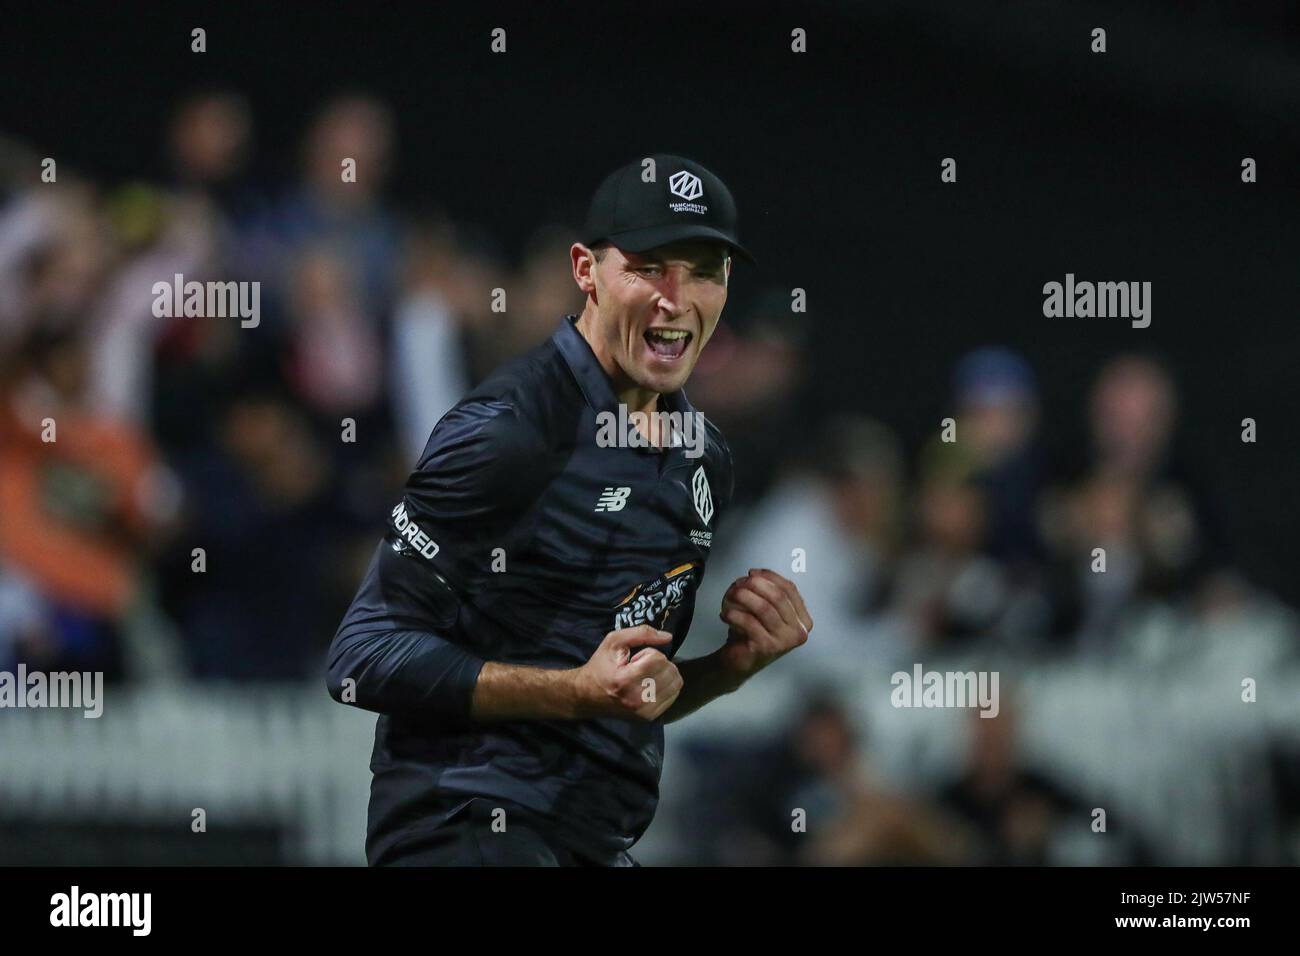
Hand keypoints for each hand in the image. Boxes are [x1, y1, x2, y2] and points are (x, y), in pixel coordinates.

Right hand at [571, 625, 682, 720]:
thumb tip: (668, 637)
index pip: (658, 659)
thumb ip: (641, 633)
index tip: (634, 659)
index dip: (648, 653)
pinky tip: (649, 686)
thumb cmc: (600, 667)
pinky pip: (673, 695)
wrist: (586, 696)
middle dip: (659, 663)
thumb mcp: (614, 641)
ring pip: (676, 683)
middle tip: (640, 667)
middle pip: (670, 671)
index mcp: (626, 679)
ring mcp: (645, 711)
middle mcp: (637, 699)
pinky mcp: (649, 717)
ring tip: (645, 677)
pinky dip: (666, 686)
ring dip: (664, 674)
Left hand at [718, 568, 812, 682]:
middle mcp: (799, 631)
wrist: (741, 661)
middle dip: (756, 585)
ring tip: (730, 595)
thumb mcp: (767, 610)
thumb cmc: (755, 633)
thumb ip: (768, 591)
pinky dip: (734, 614)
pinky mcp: (767, 647)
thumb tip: (755, 574)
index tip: (752, 572)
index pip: (790, 590)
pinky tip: (725, 614)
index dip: (770, 577)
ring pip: (764, 608)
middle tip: (739, 582)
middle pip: (778, 597)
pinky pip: (749, 622)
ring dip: (745, 597)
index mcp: (803, 620)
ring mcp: (784, 641)